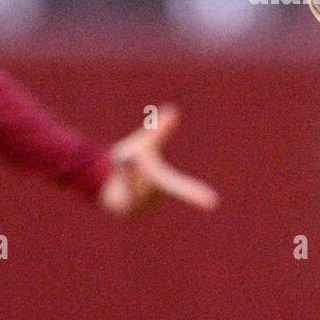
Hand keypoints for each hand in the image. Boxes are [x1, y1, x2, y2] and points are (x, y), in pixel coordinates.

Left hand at [98, 104, 219, 215]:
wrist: (105, 182)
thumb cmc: (129, 162)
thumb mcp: (145, 143)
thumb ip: (158, 131)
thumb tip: (173, 109)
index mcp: (162, 182)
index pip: (180, 186)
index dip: (195, 193)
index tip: (213, 202)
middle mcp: (153, 197)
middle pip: (148, 177)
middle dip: (139, 164)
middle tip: (133, 158)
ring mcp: (139, 206)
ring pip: (134, 182)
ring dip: (125, 167)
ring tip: (123, 161)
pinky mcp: (123, 210)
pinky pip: (121, 190)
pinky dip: (118, 176)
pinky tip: (115, 171)